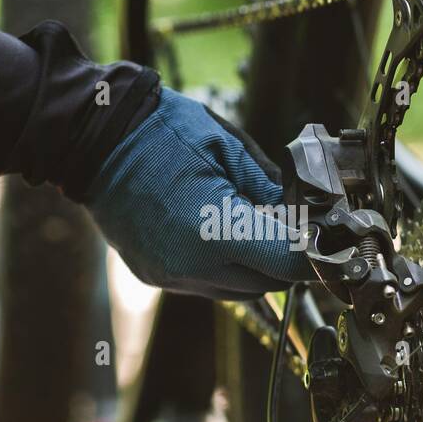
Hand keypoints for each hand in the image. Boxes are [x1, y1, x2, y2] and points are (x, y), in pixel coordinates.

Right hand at [85, 88, 313, 299]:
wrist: (93, 137)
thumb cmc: (161, 131)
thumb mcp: (230, 149)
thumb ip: (270, 190)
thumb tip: (303, 216)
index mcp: (214, 232)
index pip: (288, 264)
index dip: (316, 255)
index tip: (330, 241)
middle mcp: (191, 265)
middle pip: (268, 282)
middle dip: (286, 256)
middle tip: (292, 222)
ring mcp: (170, 275)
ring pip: (240, 289)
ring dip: (256, 264)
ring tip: (251, 222)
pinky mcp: (155, 276)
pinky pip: (207, 283)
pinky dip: (223, 264)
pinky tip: (217, 229)